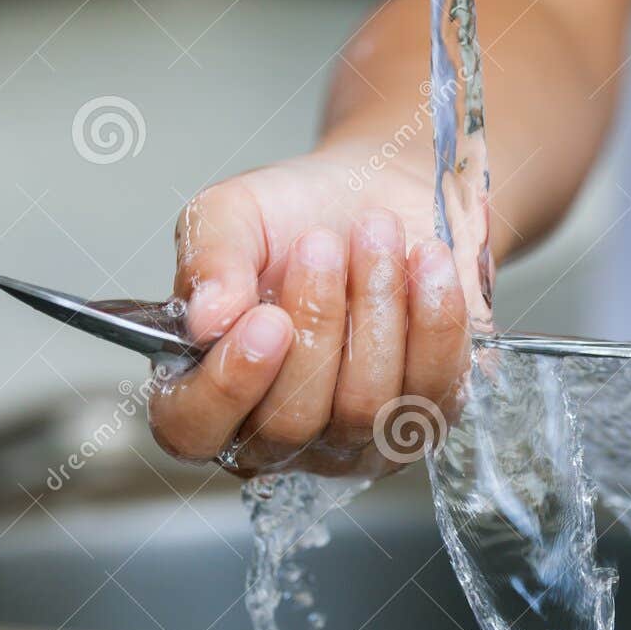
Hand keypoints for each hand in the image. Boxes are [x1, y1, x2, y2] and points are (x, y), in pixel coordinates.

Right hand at [147, 142, 470, 477]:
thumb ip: (208, 259)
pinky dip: (435, 317)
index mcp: (208, 388)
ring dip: (375, 305)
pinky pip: (434, 390)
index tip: (266, 317)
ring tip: (376, 231)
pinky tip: (427, 261)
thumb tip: (206, 319)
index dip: (229, 385)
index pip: (195, 431)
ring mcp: (355, 436)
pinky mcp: (426, 417)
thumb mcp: (232, 214)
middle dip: (316, 322)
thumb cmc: (299, 215)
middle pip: (290, 423)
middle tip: (321, 242)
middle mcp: (278, 431)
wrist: (383, 192)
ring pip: (365, 408)